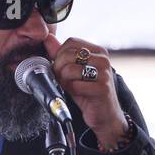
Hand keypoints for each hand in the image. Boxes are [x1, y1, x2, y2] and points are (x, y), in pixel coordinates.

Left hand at [42, 33, 128, 148]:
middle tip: (61, 79)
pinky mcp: (103, 88)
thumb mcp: (74, 71)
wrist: (105, 115)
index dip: (60, 54)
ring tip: (69, 87)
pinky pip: (76, 85)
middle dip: (59, 68)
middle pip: (69, 54)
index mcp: (98, 51)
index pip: (71, 42)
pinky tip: (76, 95)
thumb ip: (61, 54)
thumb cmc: (89, 92)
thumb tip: (48, 38)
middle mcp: (103, 59)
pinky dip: (71, 91)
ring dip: (64, 81)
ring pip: (70, 69)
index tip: (60, 66)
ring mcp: (104, 73)